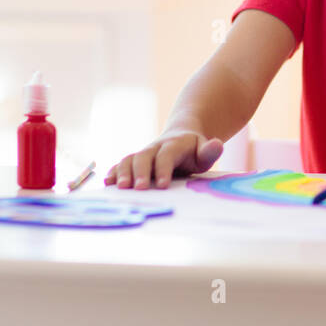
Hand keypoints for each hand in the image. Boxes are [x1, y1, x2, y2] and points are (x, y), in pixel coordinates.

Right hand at [104, 130, 223, 188]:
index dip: (163, 169)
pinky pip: (122, 164)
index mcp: (174, 144)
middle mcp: (155, 147)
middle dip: (139, 172)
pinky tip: (108, 183)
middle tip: (137, 189)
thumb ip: (210, 151)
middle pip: (144, 156)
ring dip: (123, 172)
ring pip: (130, 159)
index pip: (166, 155)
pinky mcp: (135, 160)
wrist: (181, 136)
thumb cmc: (194, 150)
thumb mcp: (205, 151)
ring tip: (119, 188)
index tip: (161, 186)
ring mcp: (144, 153)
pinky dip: (114, 172)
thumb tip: (217, 144)